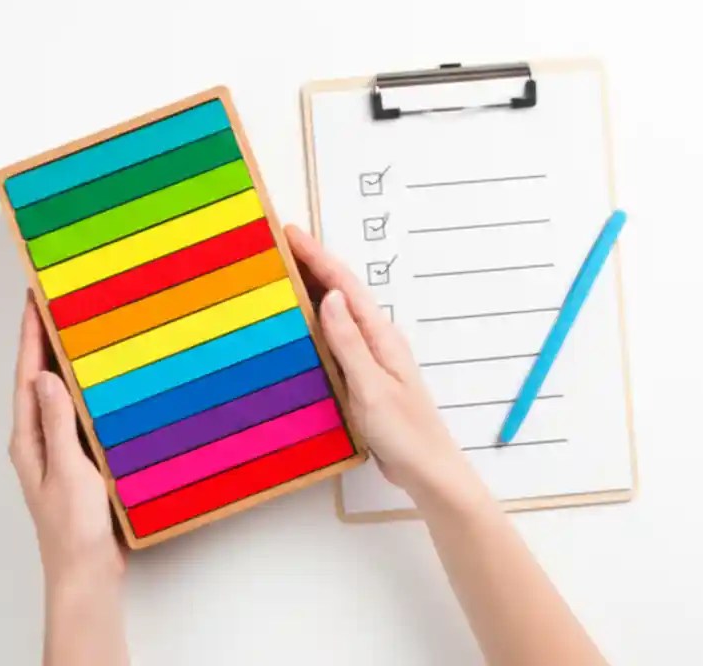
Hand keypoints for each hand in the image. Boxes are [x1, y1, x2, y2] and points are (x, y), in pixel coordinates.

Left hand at [9, 293, 123, 590]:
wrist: (85, 570)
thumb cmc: (73, 528)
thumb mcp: (68, 469)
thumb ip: (58, 422)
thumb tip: (47, 374)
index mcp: (29, 438)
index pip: (27, 374)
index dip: (31, 334)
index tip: (36, 298)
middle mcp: (38, 439)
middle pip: (39, 378)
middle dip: (46, 339)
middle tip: (60, 301)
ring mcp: (58, 450)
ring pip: (60, 394)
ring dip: (67, 361)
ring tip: (82, 329)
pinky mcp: (78, 460)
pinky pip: (79, 413)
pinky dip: (87, 390)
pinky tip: (104, 382)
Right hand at [286, 225, 479, 500]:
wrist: (426, 468)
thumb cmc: (404, 431)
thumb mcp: (372, 387)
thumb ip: (350, 343)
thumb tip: (330, 296)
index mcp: (381, 336)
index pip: (345, 285)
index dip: (317, 256)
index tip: (289, 233)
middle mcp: (376, 340)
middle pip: (339, 293)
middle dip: (310, 266)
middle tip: (275, 247)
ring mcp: (370, 358)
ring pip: (335, 315)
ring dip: (310, 293)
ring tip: (279, 276)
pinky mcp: (362, 377)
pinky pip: (334, 341)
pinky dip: (314, 326)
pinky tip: (297, 328)